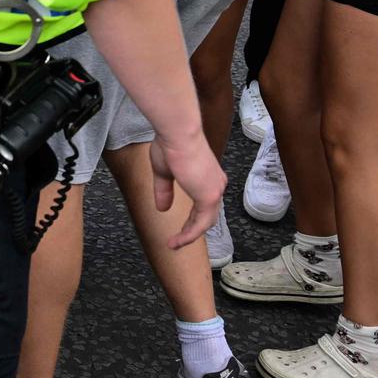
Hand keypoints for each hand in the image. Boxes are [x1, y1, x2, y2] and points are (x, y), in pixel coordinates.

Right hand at [147, 134, 226, 249]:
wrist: (178, 133)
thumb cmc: (171, 144)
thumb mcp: (164, 171)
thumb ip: (165, 191)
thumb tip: (162, 208)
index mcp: (208, 176)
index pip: (204, 203)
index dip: (192, 217)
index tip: (180, 227)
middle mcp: (216, 184)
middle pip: (207, 214)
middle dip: (192, 229)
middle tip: (178, 240)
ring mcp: (214, 191)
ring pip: (205, 221)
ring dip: (189, 235)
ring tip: (174, 244)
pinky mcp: (209, 196)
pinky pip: (201, 223)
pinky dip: (189, 235)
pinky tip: (177, 241)